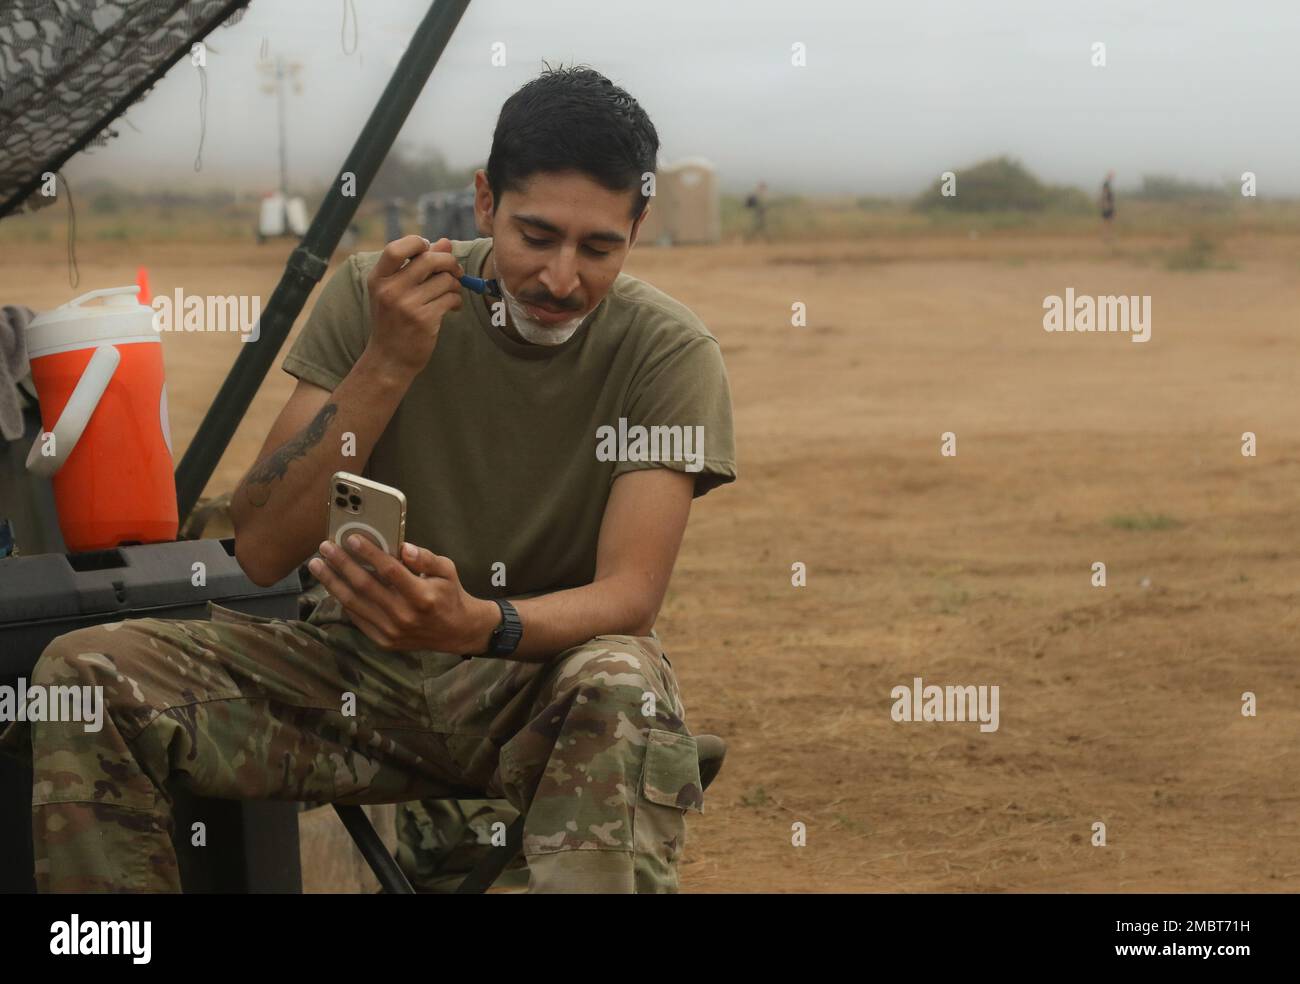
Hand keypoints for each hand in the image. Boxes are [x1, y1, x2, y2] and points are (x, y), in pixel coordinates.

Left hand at [308, 535, 497, 654]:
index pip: (390, 571)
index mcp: (422, 596)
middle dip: (341, 564)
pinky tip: (332, 584)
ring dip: (332, 582)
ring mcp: (392, 631)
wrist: (456, 632)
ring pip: (354, 603)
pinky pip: (357, 618)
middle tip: (325, 547)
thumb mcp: (447, 570)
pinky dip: (342, 600)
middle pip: (365, 586)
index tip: (351, 538)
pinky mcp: (383, 641)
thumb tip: (403, 547)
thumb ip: (425, 558)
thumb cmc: (449, 595)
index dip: (369, 553)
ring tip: (317, 565)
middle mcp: (404, 616)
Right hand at [364, 235, 464, 376]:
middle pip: (429, 259)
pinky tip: (452, 307)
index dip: (417, 243)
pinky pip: (451, 298)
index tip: (429, 250)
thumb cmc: (393, 321)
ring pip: (445, 280)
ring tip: (452, 293)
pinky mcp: (424, 320)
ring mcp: (407, 306)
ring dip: (455, 284)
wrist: (389, 359)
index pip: (396, 248)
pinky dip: (456, 300)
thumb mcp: (395, 291)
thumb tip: (445, 242)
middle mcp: (390, 290)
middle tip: (455, 271)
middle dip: (449, 262)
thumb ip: (417, 265)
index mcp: (378, 279)